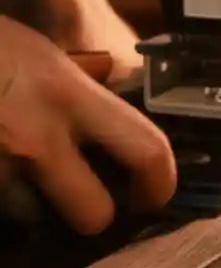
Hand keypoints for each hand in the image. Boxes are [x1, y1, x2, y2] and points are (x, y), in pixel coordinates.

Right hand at [0, 16, 174, 233]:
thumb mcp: (31, 50)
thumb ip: (76, 84)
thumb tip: (112, 105)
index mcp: (64, 92)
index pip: (145, 148)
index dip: (159, 182)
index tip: (153, 192)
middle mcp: (33, 135)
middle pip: (93, 214)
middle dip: (90, 215)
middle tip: (81, 201)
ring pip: (25, 217)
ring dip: (20, 203)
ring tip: (6, 159)